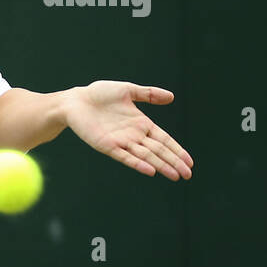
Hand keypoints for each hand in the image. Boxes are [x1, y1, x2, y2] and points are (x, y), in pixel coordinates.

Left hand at [65, 81, 192, 180]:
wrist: (76, 100)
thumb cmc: (99, 94)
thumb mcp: (128, 91)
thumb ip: (149, 94)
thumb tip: (172, 97)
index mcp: (141, 123)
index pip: (164, 140)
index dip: (177, 150)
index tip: (190, 162)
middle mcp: (133, 135)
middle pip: (158, 151)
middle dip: (174, 162)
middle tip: (188, 175)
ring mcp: (121, 142)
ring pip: (145, 156)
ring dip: (161, 166)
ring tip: (175, 176)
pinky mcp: (107, 145)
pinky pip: (125, 157)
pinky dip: (138, 164)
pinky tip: (150, 171)